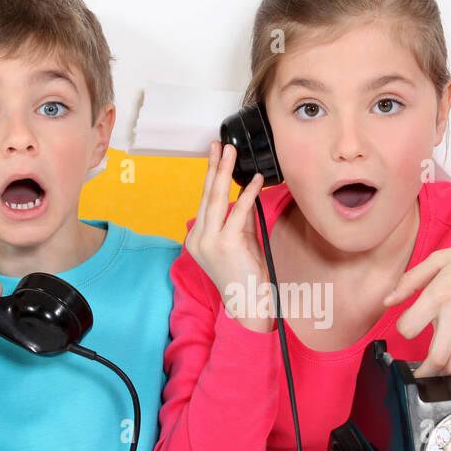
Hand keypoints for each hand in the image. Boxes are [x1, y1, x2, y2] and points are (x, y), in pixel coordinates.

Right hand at [184, 141, 271, 331]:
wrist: (248, 304)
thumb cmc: (246, 276)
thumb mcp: (241, 241)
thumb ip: (240, 218)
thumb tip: (246, 193)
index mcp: (197, 238)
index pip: (206, 202)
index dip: (212, 177)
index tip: (216, 157)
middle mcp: (198, 239)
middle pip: (206, 196)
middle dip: (213, 167)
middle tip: (218, 145)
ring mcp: (209, 242)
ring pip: (216, 199)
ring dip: (223, 173)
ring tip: (229, 153)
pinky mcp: (225, 244)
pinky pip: (237, 213)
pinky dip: (247, 194)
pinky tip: (254, 181)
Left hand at [383, 242, 450, 377]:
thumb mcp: (439, 259)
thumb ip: (410, 281)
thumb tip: (388, 300)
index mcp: (439, 295)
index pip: (408, 328)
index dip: (403, 329)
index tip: (408, 328)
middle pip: (436, 359)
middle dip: (423, 371)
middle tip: (418, 372)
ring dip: (443, 373)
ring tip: (437, 370)